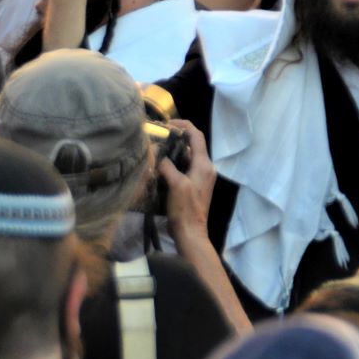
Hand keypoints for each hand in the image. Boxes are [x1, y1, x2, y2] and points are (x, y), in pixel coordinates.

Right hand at [159, 120, 215, 246]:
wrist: (190, 233)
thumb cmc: (185, 209)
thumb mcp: (176, 184)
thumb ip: (168, 166)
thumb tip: (158, 155)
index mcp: (204, 164)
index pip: (196, 136)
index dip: (183, 126)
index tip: (166, 124)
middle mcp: (204, 168)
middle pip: (191, 145)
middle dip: (174, 139)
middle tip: (156, 137)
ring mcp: (199, 178)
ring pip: (185, 158)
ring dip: (171, 153)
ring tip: (154, 151)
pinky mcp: (192, 186)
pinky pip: (182, 169)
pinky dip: (171, 165)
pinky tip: (158, 167)